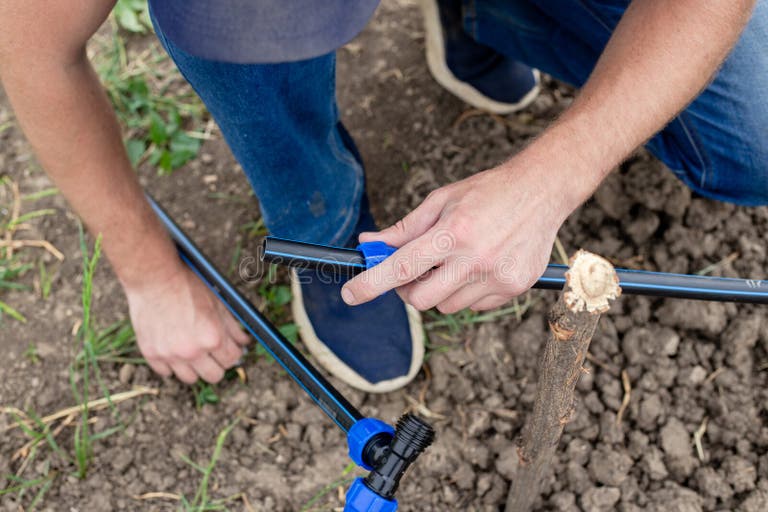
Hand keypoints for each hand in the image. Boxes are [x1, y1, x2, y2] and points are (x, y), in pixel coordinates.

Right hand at [125, 263, 249, 383]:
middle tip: (212, 353)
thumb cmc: (188, 286)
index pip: (232, 360)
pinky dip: (171, 365)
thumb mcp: (218, 303)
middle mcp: (192, 351)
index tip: (229, 349)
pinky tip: (173, 349)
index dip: (233, 353)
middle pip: (214, 376)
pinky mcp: (151, 354)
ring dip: (194, 368)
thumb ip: (233, 327)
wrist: (154, 278)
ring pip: (190, 379)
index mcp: (213, 338)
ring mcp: (170, 355)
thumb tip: (244, 342)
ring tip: (191, 350)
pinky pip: (166, 372)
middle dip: (217, 365)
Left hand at [341, 156, 580, 312]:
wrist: (542, 191)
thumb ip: (404, 228)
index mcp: (453, 233)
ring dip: (440, 290)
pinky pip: (474, 306)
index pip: (402, 268)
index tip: (351, 294)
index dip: (371, 284)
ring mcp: (497, 277)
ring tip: (456, 262)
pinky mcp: (513, 288)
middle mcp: (475, 259)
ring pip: (447, 306)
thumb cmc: (488, 192)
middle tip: (413, 272)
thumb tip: (370, 244)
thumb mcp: (441, 201)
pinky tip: (480, 266)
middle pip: (421, 299)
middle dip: (408, 290)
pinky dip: (467, 293)